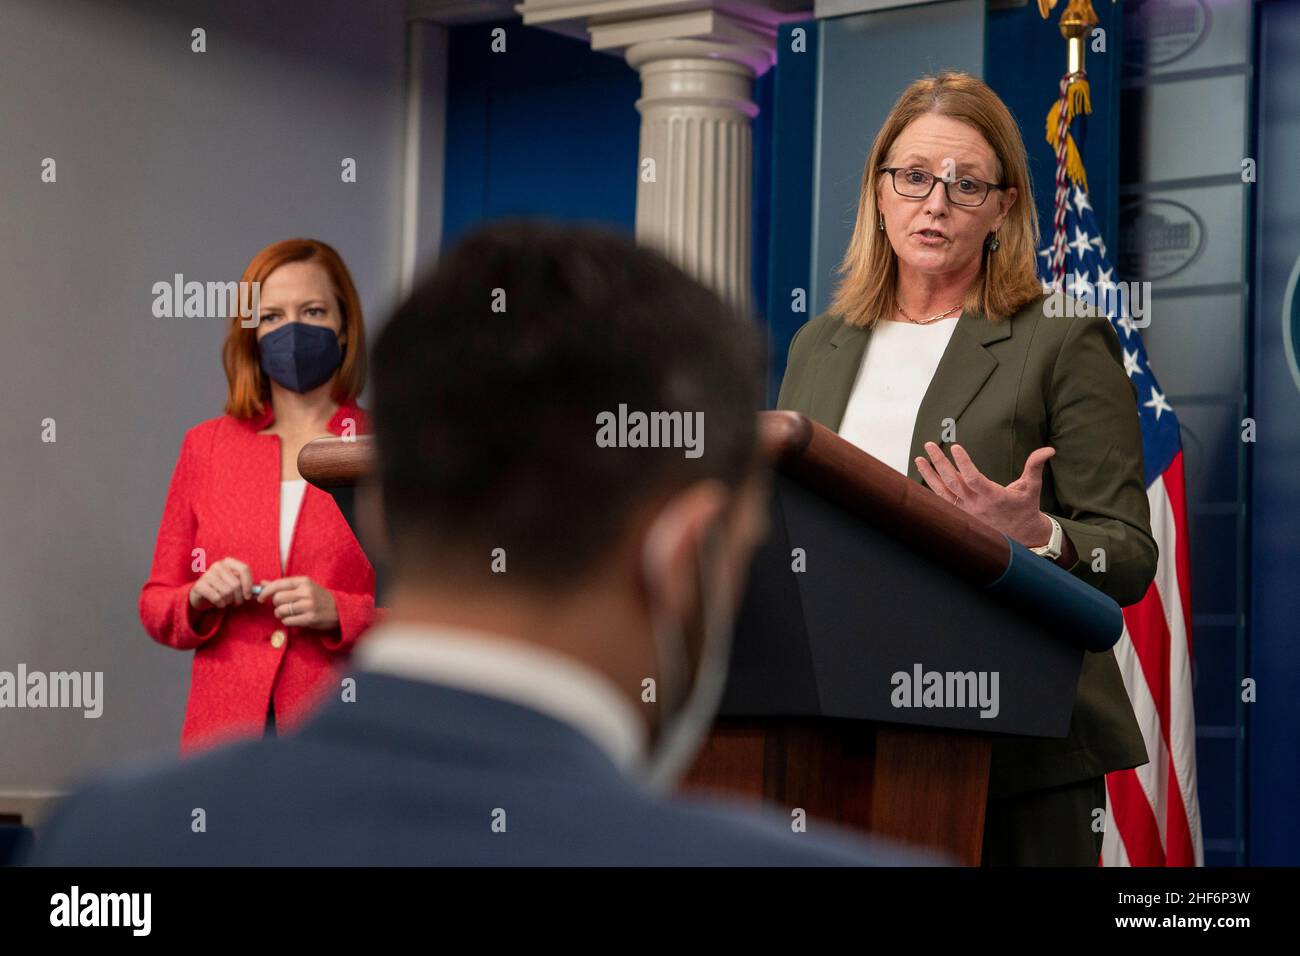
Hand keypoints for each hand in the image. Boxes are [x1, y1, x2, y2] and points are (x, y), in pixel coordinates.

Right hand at [189, 557, 253, 609]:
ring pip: (227, 592)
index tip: (248, 596)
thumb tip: (262, 589)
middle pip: (236, 584)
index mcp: (228, 562)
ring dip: (229, 601)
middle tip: (237, 602)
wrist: (201, 595)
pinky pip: (217, 598)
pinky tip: (219, 603)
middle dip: (239, 598)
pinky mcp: (199, 585)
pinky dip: (221, 604)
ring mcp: (207, 574)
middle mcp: (217, 565)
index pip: (244, 569)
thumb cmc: (222, 589)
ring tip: (226, 601)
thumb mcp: (235, 584)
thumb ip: (247, 585)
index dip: (248, 584)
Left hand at [256, 576, 338, 629]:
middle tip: (282, 606)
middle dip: (276, 604)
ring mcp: (309, 605)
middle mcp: (306, 592)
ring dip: (280, 614)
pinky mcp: (310, 618)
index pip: (278, 584)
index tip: (260, 598)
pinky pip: (287, 621)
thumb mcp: (303, 587)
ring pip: (280, 610)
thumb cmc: (318, 597)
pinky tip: (294, 619)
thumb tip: (262, 583)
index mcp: (304, 581)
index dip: (265, 592)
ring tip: (289, 613)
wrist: (340, 610)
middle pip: (277, 598)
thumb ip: (283, 585)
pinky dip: (287, 621)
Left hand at [915, 442, 1055, 548]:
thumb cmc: (1025, 507)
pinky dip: (932, 487)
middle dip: (939, 463)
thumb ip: (1035, 466)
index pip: (974, 478)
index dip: (964, 463)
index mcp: (993, 497)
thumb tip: (1049, 449)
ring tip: (920, 458)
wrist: (1020, 534)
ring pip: (943, 491)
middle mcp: (976, 505)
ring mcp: (966, 511)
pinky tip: (924, 473)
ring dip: (930, 474)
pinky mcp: (961, 514)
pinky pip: (942, 500)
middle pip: (953, 482)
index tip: (955, 447)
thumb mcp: (1033, 486)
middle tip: (929, 445)